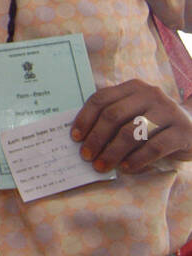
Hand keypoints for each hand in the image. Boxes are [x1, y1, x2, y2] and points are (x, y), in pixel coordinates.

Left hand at [71, 79, 191, 172]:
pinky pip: (155, 147)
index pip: (101, 98)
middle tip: (86, 156)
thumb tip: (81, 138)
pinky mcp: (183, 131)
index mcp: (133, 88)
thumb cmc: (155, 123)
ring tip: (102, 165)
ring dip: (113, 151)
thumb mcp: (135, 113)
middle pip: (113, 115)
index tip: (75, 138)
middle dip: (96, 138)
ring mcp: (168, 112)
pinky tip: (126, 167)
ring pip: (132, 132)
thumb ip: (113, 118)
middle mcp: (150, 95)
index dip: (85, 118)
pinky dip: (137, 159)